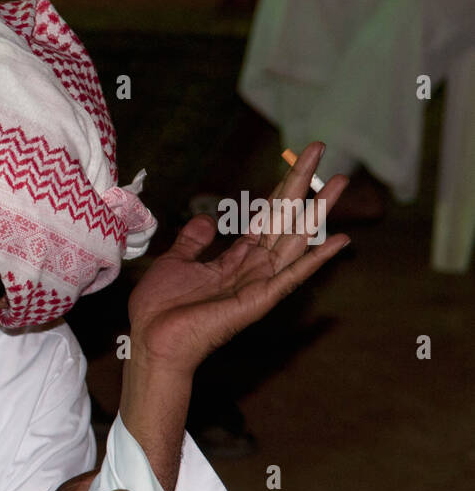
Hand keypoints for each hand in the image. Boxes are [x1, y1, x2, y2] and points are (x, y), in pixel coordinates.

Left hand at [127, 142, 350, 375]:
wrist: (151, 339)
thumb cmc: (159, 309)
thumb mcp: (175, 262)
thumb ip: (193, 242)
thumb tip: (208, 220)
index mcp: (235, 260)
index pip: (266, 217)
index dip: (282, 188)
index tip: (299, 160)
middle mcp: (253, 269)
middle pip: (285, 219)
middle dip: (303, 185)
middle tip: (321, 151)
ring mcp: (259, 284)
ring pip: (295, 239)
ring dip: (318, 210)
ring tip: (339, 181)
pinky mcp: (258, 300)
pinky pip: (292, 276)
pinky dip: (317, 259)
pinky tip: (340, 240)